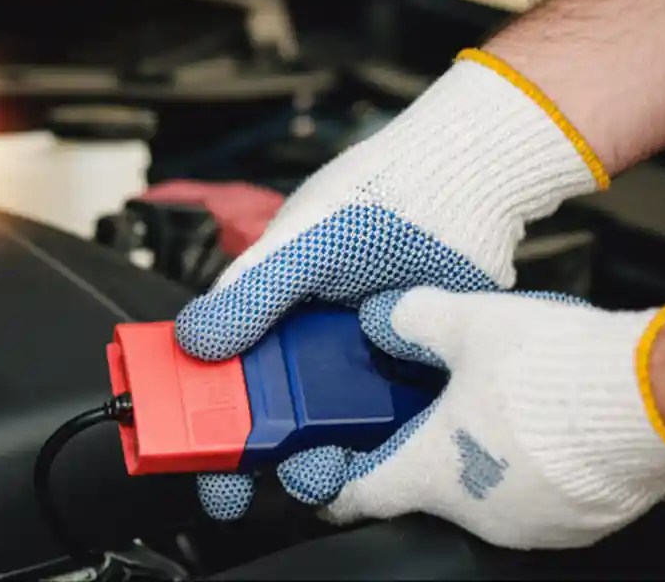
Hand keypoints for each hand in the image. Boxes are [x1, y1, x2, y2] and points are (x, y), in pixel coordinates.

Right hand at [177, 49, 607, 520]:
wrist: (471, 183)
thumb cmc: (381, 194)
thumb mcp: (304, 243)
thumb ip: (251, 292)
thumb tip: (193, 340)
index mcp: (264, 308)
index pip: (216, 373)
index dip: (199, 420)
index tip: (193, 458)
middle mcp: (306, 341)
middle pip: (269, 415)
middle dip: (259, 455)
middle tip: (260, 480)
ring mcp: (359, 363)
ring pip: (328, 430)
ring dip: (323, 458)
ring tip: (323, 471)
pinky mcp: (411, 377)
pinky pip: (390, 426)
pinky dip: (383, 448)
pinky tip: (383, 456)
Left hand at [277, 288, 664, 548]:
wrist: (657, 396)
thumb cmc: (559, 370)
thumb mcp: (467, 325)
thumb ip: (410, 320)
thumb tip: (380, 316)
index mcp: (434, 473)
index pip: (362, 494)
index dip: (333, 482)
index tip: (318, 476)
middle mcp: (477, 513)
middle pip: (427, 487)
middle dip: (423, 449)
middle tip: (431, 408)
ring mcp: (532, 524)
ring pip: (483, 493)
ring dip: (478, 457)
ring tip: (496, 407)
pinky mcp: (579, 523)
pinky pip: (534, 498)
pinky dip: (525, 468)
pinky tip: (540, 428)